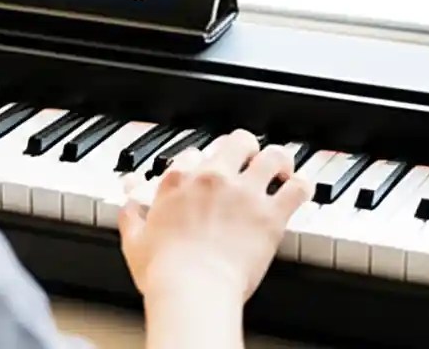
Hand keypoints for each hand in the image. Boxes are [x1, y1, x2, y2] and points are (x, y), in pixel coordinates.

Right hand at [118, 129, 309, 307]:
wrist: (192, 288)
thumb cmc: (164, 270)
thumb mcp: (134, 240)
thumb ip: (130, 217)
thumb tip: (126, 206)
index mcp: (179, 180)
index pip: (194, 153)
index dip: (203, 162)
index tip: (206, 174)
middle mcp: (213, 178)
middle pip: (237, 141)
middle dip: (245, 149)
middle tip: (248, 162)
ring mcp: (244, 193)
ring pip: (272, 156)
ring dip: (278, 161)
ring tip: (281, 169)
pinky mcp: (270, 215)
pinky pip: (297, 187)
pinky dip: (302, 185)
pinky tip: (298, 190)